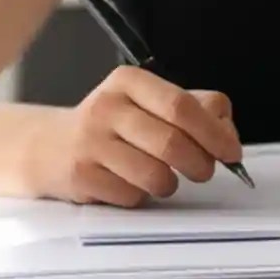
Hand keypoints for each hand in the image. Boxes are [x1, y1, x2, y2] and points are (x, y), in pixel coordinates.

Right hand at [23, 66, 241, 206]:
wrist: (48, 146)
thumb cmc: (113, 127)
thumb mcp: (149, 103)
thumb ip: (194, 111)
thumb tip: (228, 135)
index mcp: (130, 81)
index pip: (182, 106)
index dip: (214, 133)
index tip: (231, 152)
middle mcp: (107, 106)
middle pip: (173, 142)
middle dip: (200, 164)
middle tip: (204, 171)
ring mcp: (90, 142)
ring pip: (156, 175)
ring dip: (170, 184)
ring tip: (162, 177)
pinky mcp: (81, 175)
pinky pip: (133, 196)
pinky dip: (141, 196)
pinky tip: (128, 183)